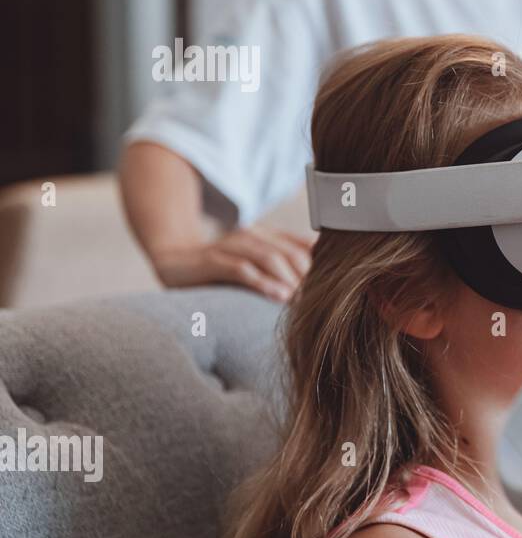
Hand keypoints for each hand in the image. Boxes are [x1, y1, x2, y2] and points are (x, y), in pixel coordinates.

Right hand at [150, 226, 313, 301]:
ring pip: (269, 258)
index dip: (319, 268)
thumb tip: (322, 277)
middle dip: (308, 277)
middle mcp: (251, 236)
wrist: (172, 261)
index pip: (303, 249)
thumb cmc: (221, 270)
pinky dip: (262, 282)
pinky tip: (277, 295)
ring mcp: (230, 246)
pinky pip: (241, 268)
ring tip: (303, 300)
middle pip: (291, 253)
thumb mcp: (256, 266)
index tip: (332, 291)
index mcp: (267, 237)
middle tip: (320, 301)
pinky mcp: (211, 261)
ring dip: (289, 279)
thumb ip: (285, 267)